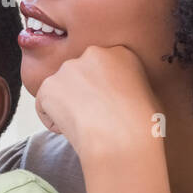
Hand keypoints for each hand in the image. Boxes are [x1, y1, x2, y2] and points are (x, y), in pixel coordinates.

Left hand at [35, 45, 163, 162]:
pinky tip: (72, 130)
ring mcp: (68, 68)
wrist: (121, 139)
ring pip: (60, 90)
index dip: (102, 92)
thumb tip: (121, 95)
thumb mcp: (148, 97)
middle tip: (94, 118)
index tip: (108, 108)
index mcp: (120, 53)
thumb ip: (129, 86)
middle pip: (79, 76)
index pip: (100, 69)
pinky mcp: (48, 85)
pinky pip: (44, 106)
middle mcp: (92, 53)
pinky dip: (53, 121)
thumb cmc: (142, 126)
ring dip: (67, 107)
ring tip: (86, 126)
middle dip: (81, 95)